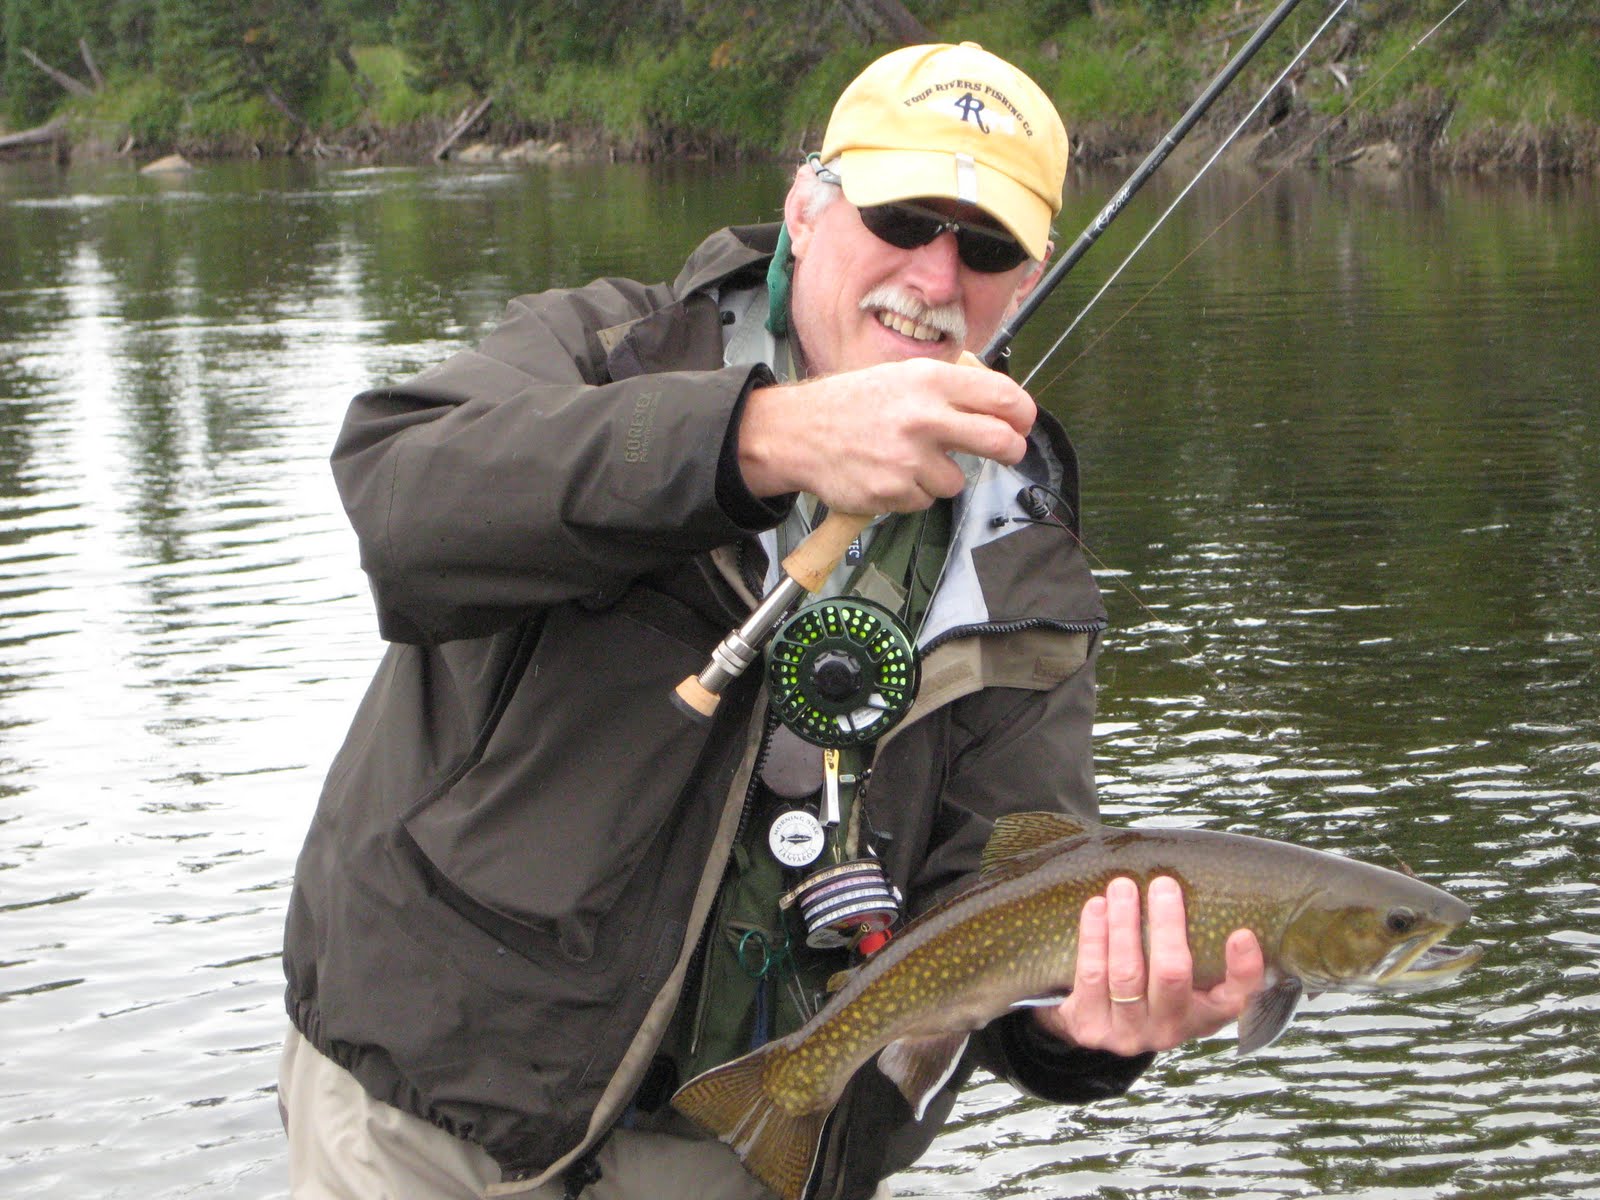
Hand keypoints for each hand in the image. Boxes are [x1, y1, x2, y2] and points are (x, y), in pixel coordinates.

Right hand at [737, 356, 1035, 513]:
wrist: (799, 433)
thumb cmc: (854, 403)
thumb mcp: (902, 375)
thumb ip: (949, 388)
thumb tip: (999, 407)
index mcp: (930, 381)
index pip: (1002, 397)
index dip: (1022, 413)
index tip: (1022, 423)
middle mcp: (925, 418)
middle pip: (999, 441)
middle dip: (1012, 450)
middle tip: (1010, 451)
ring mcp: (910, 459)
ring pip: (956, 481)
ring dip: (940, 476)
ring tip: (907, 459)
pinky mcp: (894, 493)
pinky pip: (924, 501)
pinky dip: (912, 493)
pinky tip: (887, 473)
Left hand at [1033, 875, 1264, 1056]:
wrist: (1100, 1025)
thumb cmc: (1154, 984)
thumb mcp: (1189, 974)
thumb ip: (1202, 942)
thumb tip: (1205, 880)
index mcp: (1206, 1013)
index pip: (1237, 997)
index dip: (1244, 970)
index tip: (1241, 934)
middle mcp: (1171, 1028)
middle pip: (1172, 975)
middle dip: (1167, 925)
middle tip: (1163, 884)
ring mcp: (1129, 1032)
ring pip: (1126, 973)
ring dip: (1124, 924)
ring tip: (1122, 886)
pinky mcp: (1091, 1026)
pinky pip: (1091, 975)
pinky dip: (1094, 937)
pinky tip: (1096, 907)